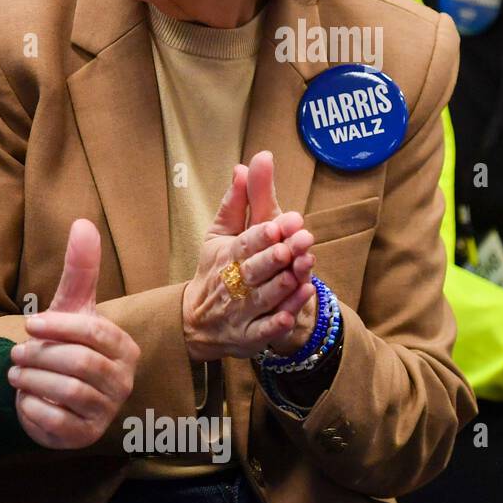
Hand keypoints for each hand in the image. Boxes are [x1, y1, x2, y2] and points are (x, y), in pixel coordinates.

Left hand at [9, 219, 138, 448]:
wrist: (48, 391)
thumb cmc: (63, 343)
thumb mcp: (69, 307)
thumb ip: (79, 269)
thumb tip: (83, 222)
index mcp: (124, 348)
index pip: (95, 333)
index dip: (58, 327)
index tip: (30, 324)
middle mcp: (123, 381)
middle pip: (79, 363)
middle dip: (40, 356)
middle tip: (16, 354)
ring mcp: (107, 411)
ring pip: (67, 391)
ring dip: (33, 380)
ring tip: (17, 373)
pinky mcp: (85, 436)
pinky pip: (56, 420)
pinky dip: (32, 408)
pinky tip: (25, 399)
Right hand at [181, 152, 316, 361]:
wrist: (198, 321)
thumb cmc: (216, 271)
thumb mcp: (220, 235)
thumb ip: (237, 202)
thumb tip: (245, 165)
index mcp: (226, 256)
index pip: (245, 243)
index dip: (264, 234)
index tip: (283, 223)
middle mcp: (232, 284)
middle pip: (255, 270)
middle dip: (277, 256)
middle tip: (300, 241)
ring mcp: (241, 312)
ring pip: (264, 298)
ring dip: (285, 285)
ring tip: (304, 269)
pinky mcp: (249, 336)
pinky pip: (265, 330)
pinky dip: (279, 321)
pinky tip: (293, 310)